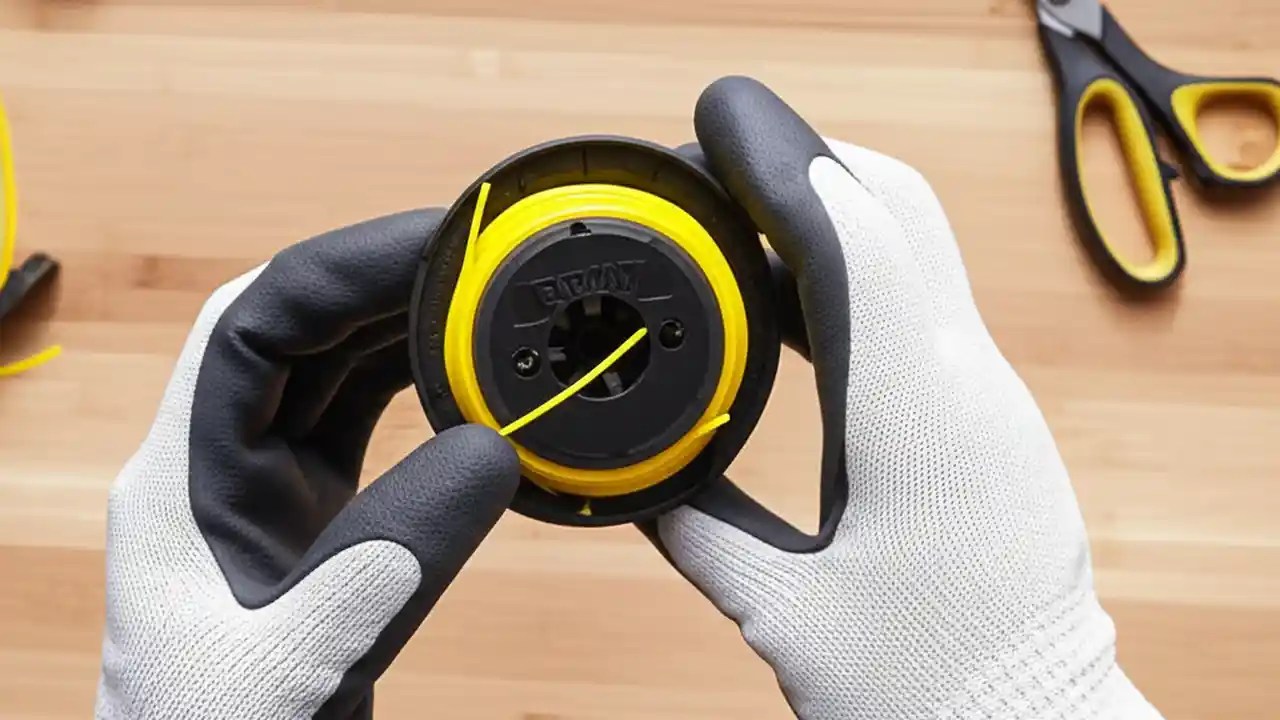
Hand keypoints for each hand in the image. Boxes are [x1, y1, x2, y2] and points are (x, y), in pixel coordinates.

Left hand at [95, 210, 519, 719]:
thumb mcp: (309, 653)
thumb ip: (398, 552)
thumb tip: (495, 446)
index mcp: (180, 479)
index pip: (249, 325)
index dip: (343, 269)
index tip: (436, 243)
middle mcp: (211, 465)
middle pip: (294, 330)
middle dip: (384, 282)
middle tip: (482, 254)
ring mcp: (255, 488)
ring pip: (326, 370)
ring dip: (402, 327)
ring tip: (485, 297)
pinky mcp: (300, 517)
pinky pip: (355, 423)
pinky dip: (413, 388)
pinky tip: (466, 374)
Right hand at [650, 77, 1163, 718]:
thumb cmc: (925, 691)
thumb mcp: (784, 613)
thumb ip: (698, 531)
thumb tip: (634, 477)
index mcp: (916, 417)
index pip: (850, 238)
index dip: (776, 164)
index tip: (710, 128)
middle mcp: (966, 383)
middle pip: (896, 208)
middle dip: (801, 164)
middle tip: (707, 168)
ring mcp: (985, 394)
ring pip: (910, 246)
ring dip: (823, 213)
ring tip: (727, 218)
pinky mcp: (983, 415)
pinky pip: (913, 302)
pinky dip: (844, 272)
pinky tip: (778, 300)